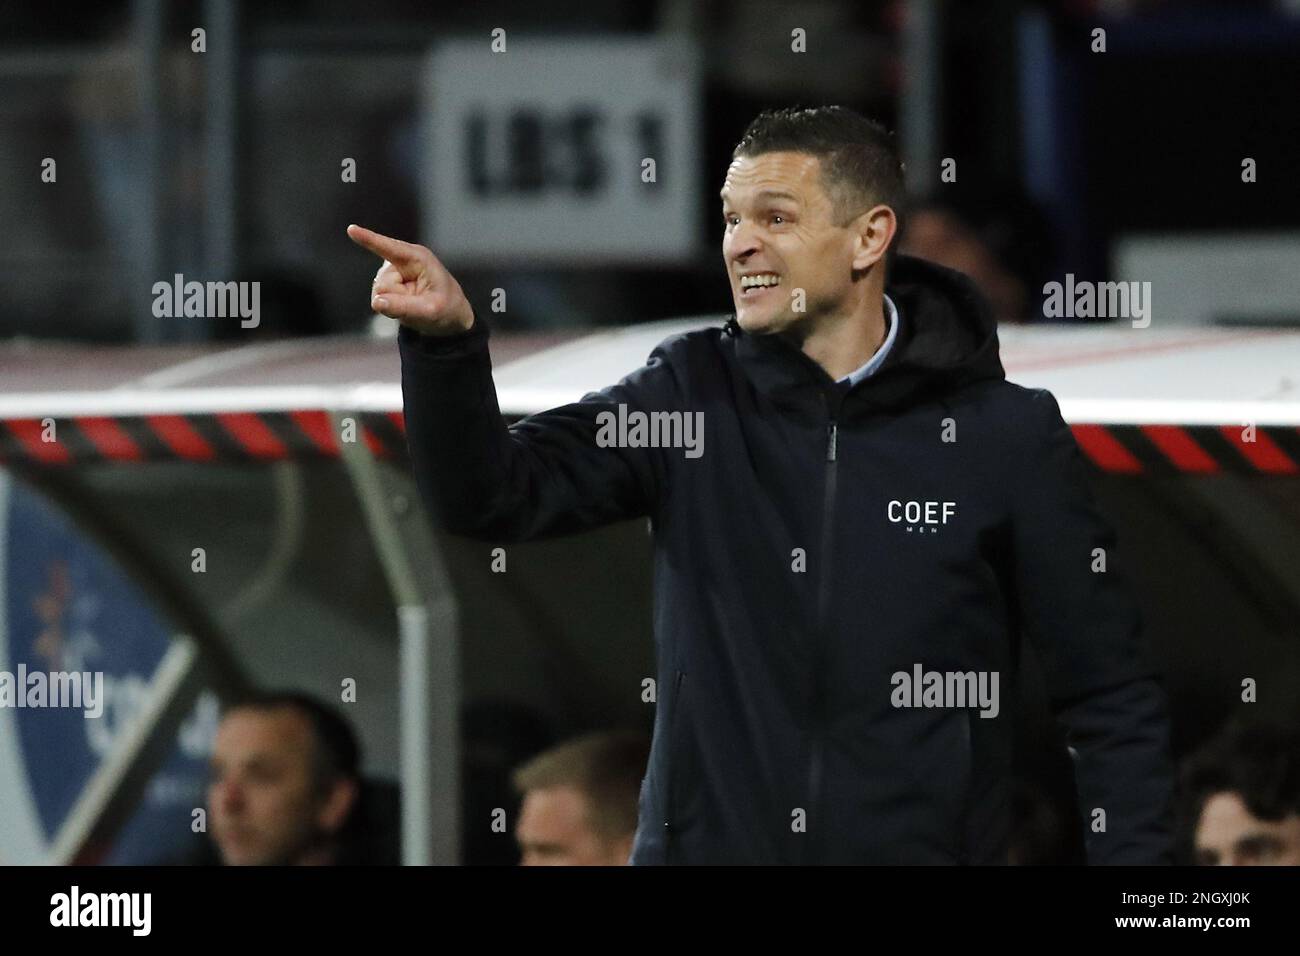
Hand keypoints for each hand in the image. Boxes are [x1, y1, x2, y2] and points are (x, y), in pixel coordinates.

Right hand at [346, 224, 475, 335]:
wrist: (450, 317)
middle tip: (418, 303)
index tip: (351, 229)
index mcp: (418, 258)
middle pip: (382, 284)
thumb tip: (376, 302)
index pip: (389, 248)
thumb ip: (403, 307)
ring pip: (379, 293)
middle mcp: (403, 260)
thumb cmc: (446, 309)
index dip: (369, 239)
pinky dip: (392, 306)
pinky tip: (407, 304)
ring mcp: (394, 271)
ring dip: (395, 304)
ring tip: (415, 304)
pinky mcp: (389, 281)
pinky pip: (380, 298)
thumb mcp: (430, 311)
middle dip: (396, 299)